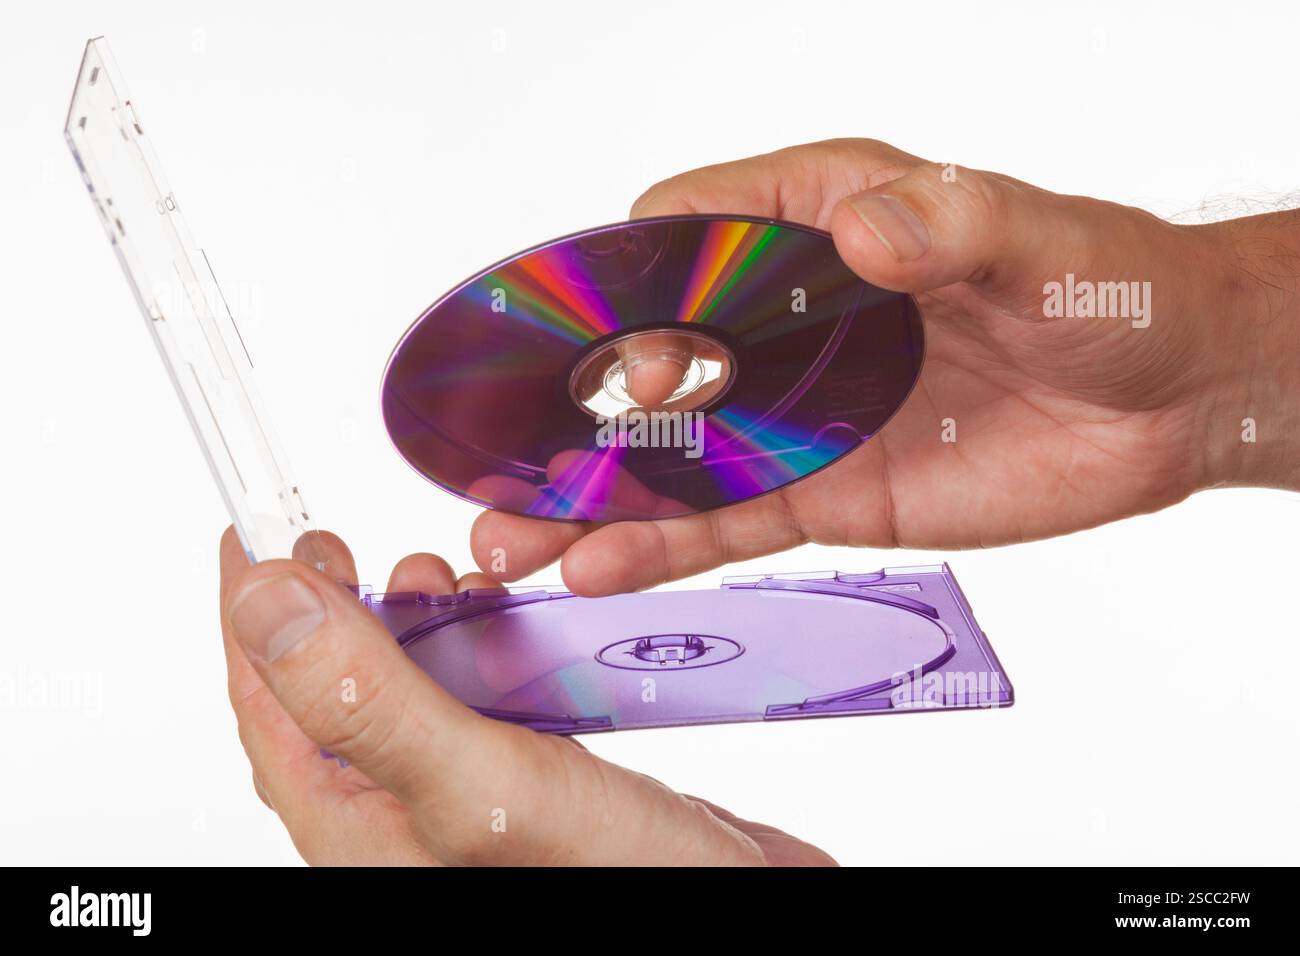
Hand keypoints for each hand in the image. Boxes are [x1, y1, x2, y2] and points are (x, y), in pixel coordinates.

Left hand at [218, 527, 834, 865]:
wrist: (737, 906)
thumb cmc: (611, 881)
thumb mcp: (471, 780)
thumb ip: (366, 699)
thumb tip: (263, 604)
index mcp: (354, 822)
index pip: (266, 701)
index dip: (251, 612)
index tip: (252, 532)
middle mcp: (399, 812)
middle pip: (331, 690)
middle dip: (334, 606)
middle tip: (344, 544)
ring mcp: (466, 795)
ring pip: (410, 687)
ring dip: (413, 620)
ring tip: (441, 578)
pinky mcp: (531, 777)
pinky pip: (479, 698)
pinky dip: (484, 646)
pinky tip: (511, 621)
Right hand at [471, 138, 1299, 595]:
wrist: (1164, 397)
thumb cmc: (1107, 286)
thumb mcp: (1035, 239)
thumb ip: (950, 226)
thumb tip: (866, 232)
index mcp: (818, 222)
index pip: (687, 231)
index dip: (627, 280)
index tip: (587, 336)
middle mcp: (786, 319)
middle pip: (653, 357)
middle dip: (573, 410)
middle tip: (502, 465)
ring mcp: (797, 413)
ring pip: (672, 456)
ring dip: (593, 498)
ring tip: (514, 540)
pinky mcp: (823, 490)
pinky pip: (727, 521)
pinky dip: (662, 547)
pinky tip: (599, 568)